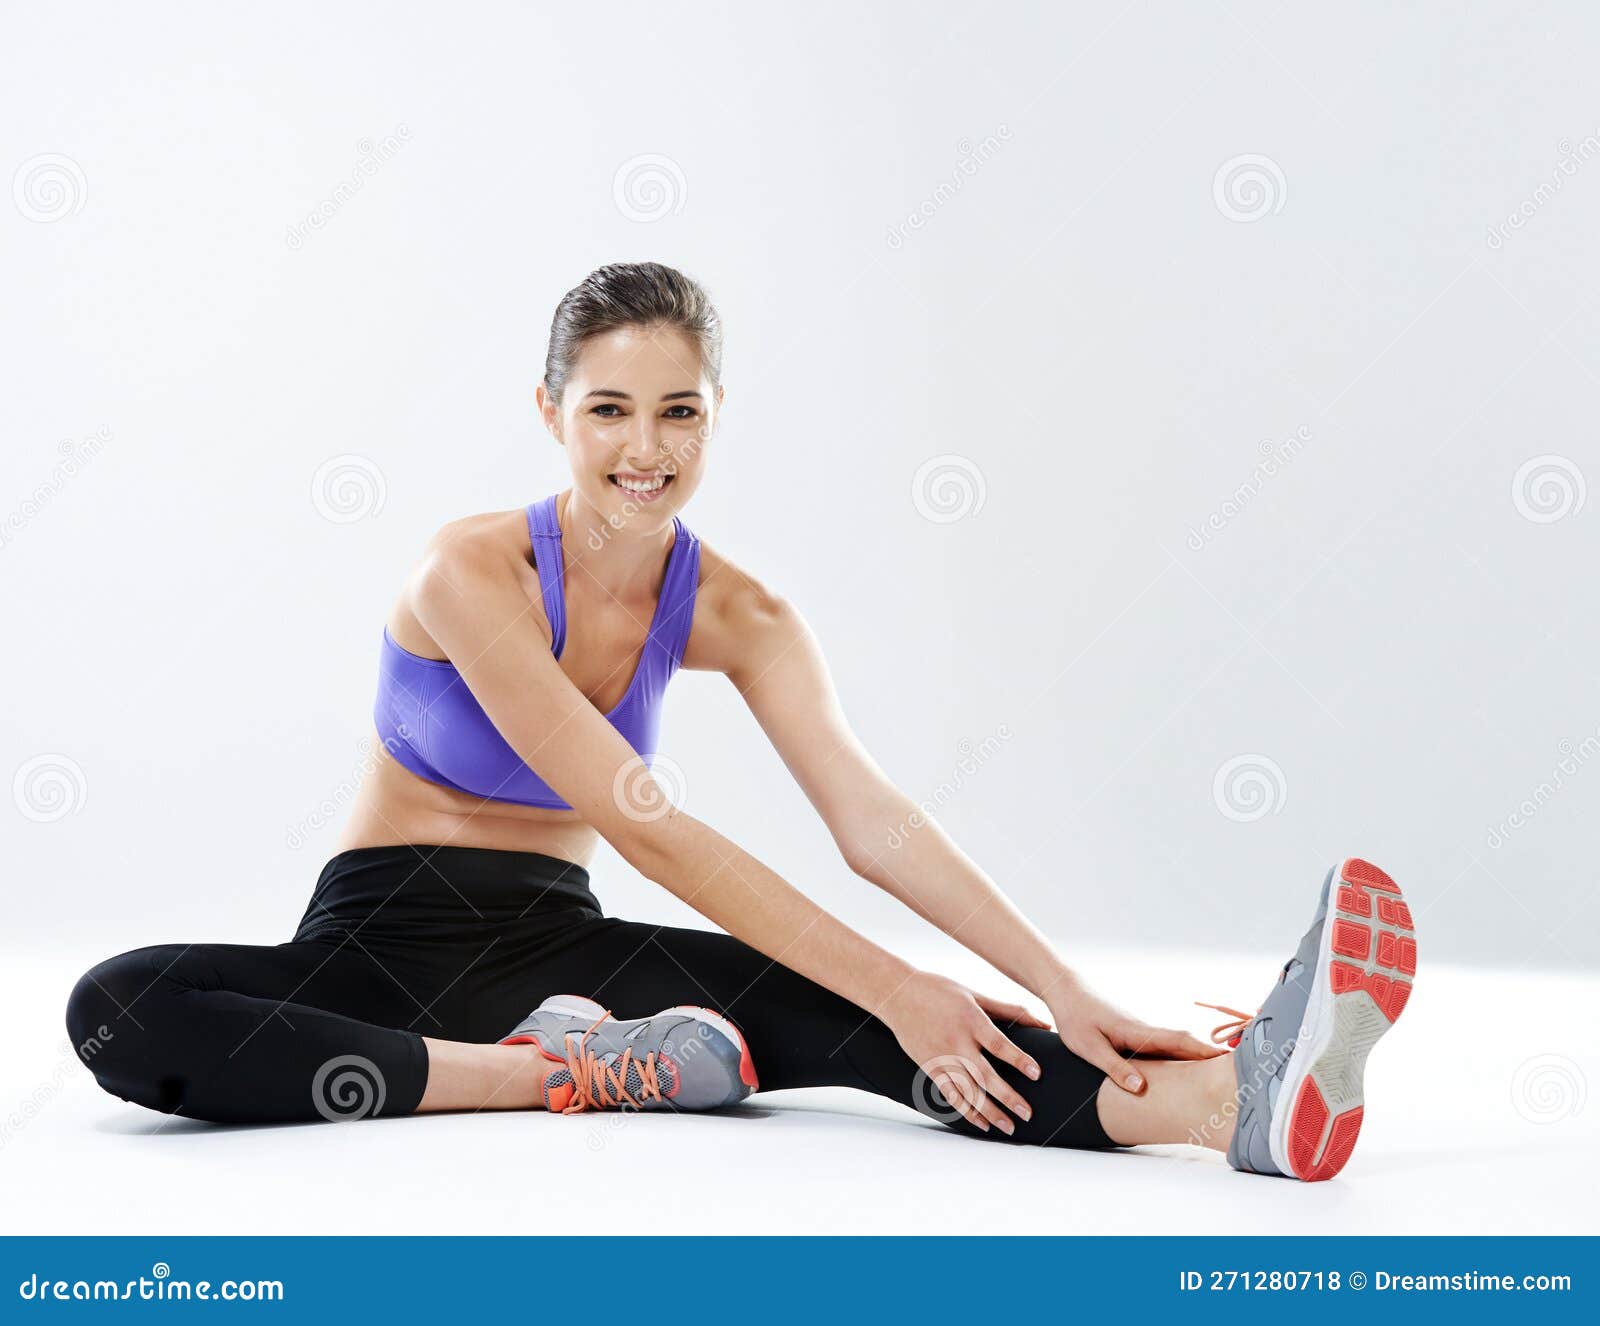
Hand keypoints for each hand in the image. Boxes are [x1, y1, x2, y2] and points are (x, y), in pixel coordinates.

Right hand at [880, 971, 1043, 1134]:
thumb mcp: (974, 994)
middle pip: (985, 1075)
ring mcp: (941, 1057)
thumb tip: (1043, 1023)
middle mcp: (956, 1042)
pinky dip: (966, 1111)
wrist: (897, 994)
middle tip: (1027, 1114)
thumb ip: (1009, 1010)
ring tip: (1008, 1127)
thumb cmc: (939, 990)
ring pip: (968, 1091)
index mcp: (971, 1020)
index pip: (999, 1044)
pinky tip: (981, 1123)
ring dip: (989, 1111)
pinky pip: (949, 1094)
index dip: (1018, 1060)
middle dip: (1008, 1097)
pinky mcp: (929, 1067)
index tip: (1036, 1074)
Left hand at [1044, 970, 1223, 1093]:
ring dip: (1199, 1059)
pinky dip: (1182, 1057)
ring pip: (1178, 1047)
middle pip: (1187, 1045)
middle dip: (1212, 1059)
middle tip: (1238, 1077)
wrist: (1066, 992)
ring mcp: (1144, 1032)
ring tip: (1220, 1079)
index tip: (1232, 1064)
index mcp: (1139, 1032)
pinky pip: (1166, 1048)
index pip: (1181, 1042)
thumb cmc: (1076, 1018)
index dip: (1206, 1053)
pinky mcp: (1137, 1035)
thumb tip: (1141, 1088)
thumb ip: (1115, 1067)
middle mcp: (1147, 1031)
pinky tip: (1186, 1071)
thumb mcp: (1090, 1047)